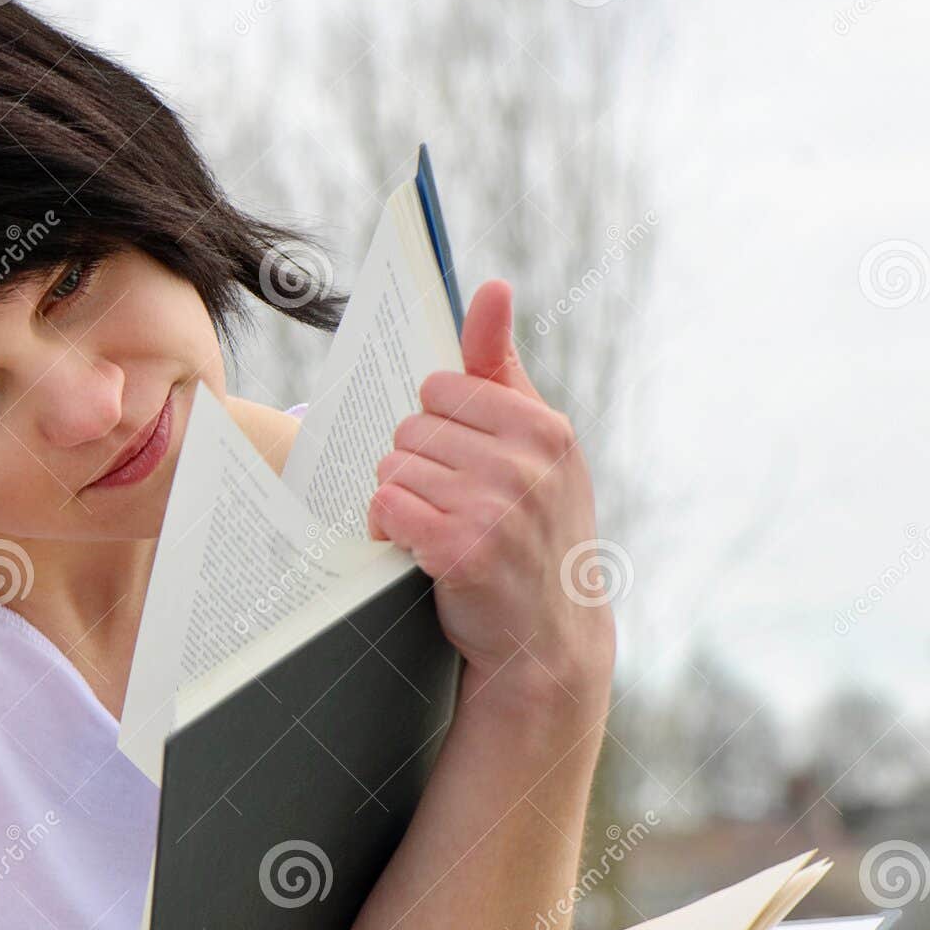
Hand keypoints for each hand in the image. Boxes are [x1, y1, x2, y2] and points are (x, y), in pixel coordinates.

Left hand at [366, 280, 614, 702]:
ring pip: (393, 466)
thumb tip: (491, 287)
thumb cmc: (531, 533)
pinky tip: (418, 551)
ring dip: (401, 501)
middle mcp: (527, 462)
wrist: (543, 643)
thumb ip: (501, 368)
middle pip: (410, 428)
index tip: (462, 464)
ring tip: (437, 531)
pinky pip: (385, 505)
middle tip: (449, 507)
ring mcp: (497, 506)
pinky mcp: (460, 548)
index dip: (437, 427)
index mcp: (544, 428)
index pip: (441, 387)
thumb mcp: (533, 448)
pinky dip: (388, 529)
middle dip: (416, 466)